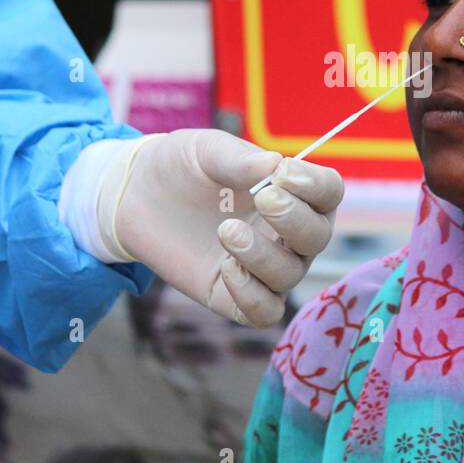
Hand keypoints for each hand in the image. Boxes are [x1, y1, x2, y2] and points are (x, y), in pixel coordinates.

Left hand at [100, 130, 343, 325]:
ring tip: (226, 231)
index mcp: (292, 192)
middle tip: (264, 199)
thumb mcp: (204, 150)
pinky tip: (226, 269)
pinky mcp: (235, 296)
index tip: (284, 173)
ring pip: (291, 275)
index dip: (316, 186)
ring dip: (265, 256)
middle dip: (295, 220)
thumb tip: (275, 163)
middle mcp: (287, 232)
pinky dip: (253, 296)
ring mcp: (264, 267)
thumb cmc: (181, 166)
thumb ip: (237, 158)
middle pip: (318, 236)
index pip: (328, 192)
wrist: (135, 195)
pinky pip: (265, 311)